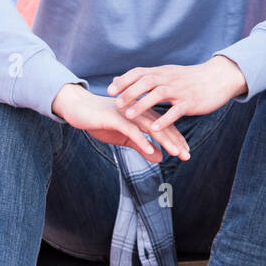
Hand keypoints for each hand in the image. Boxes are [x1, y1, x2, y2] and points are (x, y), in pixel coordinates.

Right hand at [51, 84, 188, 162]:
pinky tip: (150, 150)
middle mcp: (139, 112)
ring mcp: (128, 114)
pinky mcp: (115, 118)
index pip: (165, 127)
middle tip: (187, 156)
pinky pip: (131, 130)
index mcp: (143, 114)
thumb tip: (160, 158)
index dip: (176, 140)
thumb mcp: (125, 137)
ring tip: (176, 153)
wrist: (78, 108)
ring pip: (151, 128)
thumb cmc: (102, 121)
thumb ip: (142, 146)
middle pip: (162, 127)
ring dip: (165, 141)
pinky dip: (142, 140)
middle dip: (176, 142)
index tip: (187, 153)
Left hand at [108, 57, 246, 132]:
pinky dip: (165, 119)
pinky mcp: (191, 102)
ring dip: (142, 104)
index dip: (124, 80)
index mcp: (164, 73)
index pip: (140, 72)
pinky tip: (155, 128)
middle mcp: (170, 79)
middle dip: (130, 92)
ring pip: (159, 94)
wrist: (219, 77)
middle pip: (146, 81)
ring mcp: (181, 90)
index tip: (110, 90)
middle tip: (116, 104)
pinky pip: (177, 111)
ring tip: (128, 116)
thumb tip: (121, 79)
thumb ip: (147, 78)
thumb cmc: (192, 79)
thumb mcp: (169, 74)